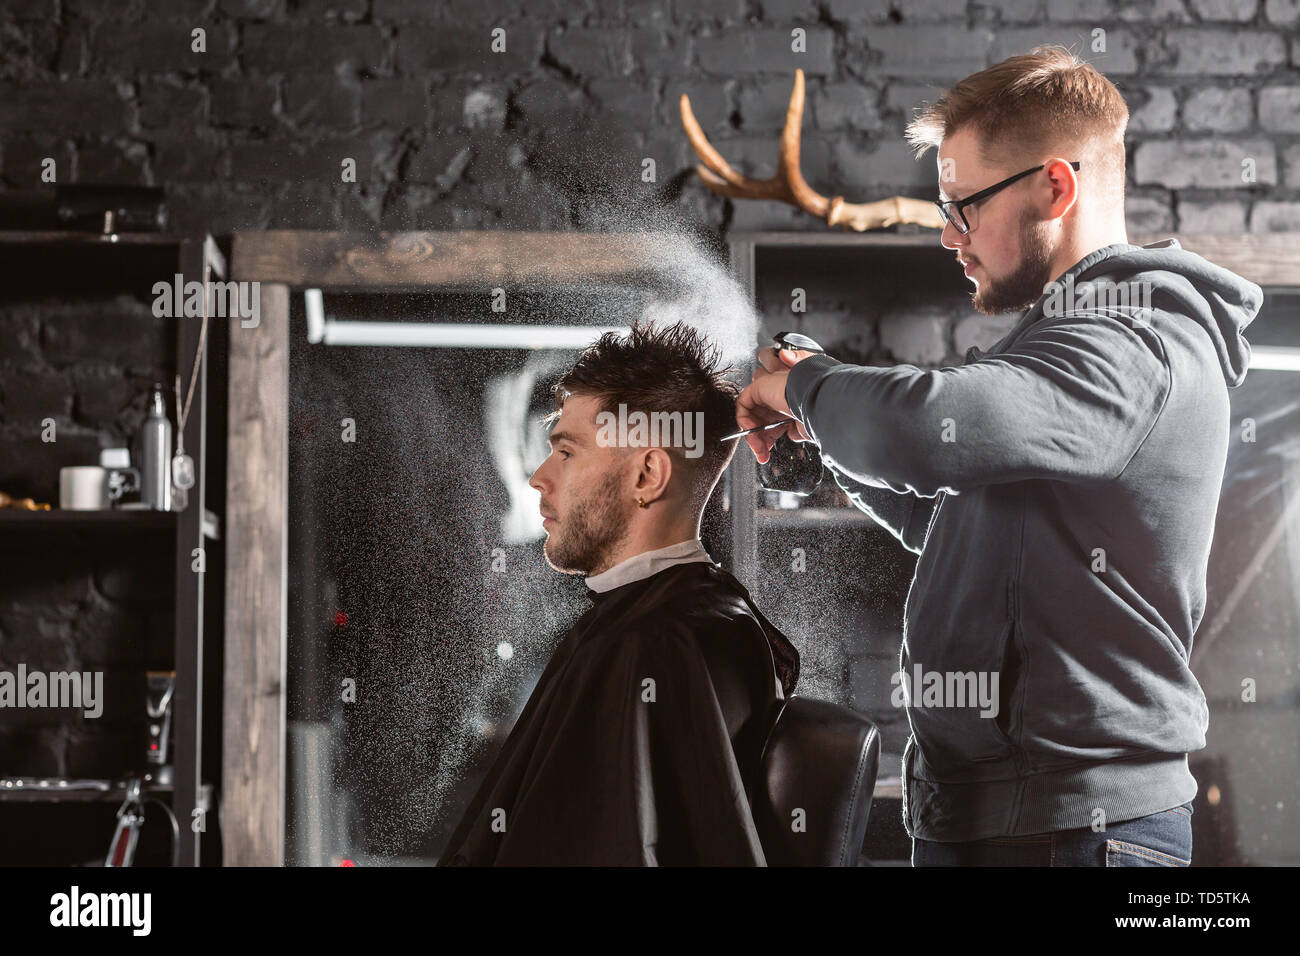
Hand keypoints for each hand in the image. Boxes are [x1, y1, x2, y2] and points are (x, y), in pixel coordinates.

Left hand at [737, 348, 812, 463]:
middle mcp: (779, 397)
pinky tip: (752, 429)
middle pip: (760, 421)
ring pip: (751, 415)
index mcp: (790, 405)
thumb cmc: (818, 413)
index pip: (771, 423)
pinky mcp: (760, 386)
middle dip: (759, 442)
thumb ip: (796, 430)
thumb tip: (791, 435)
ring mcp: (769, 390)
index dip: (767, 440)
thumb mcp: (806, 428)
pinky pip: (743, 403)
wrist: (819, 402)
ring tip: (759, 447)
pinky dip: (743, 419)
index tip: (767, 453)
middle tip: (762, 455)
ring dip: (752, 435)